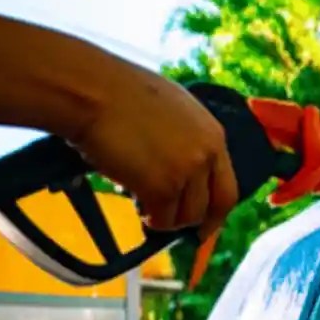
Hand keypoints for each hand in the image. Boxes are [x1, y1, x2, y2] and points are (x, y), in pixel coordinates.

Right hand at [69, 64, 237, 239]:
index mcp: (213, 135)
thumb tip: (182, 169)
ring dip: (168, 219)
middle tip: (177, 228)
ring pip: (187, 216)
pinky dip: (152, 220)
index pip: (227, 186)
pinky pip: (163, 219)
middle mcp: (207, 155)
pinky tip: (139, 209)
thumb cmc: (119, 94)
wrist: (92, 91)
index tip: (206, 222)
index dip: (216, 209)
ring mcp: (187, 172)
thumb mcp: (173, 110)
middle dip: (196, 222)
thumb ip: (187, 139)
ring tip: (147, 208)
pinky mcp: (162, 187)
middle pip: (214, 206)